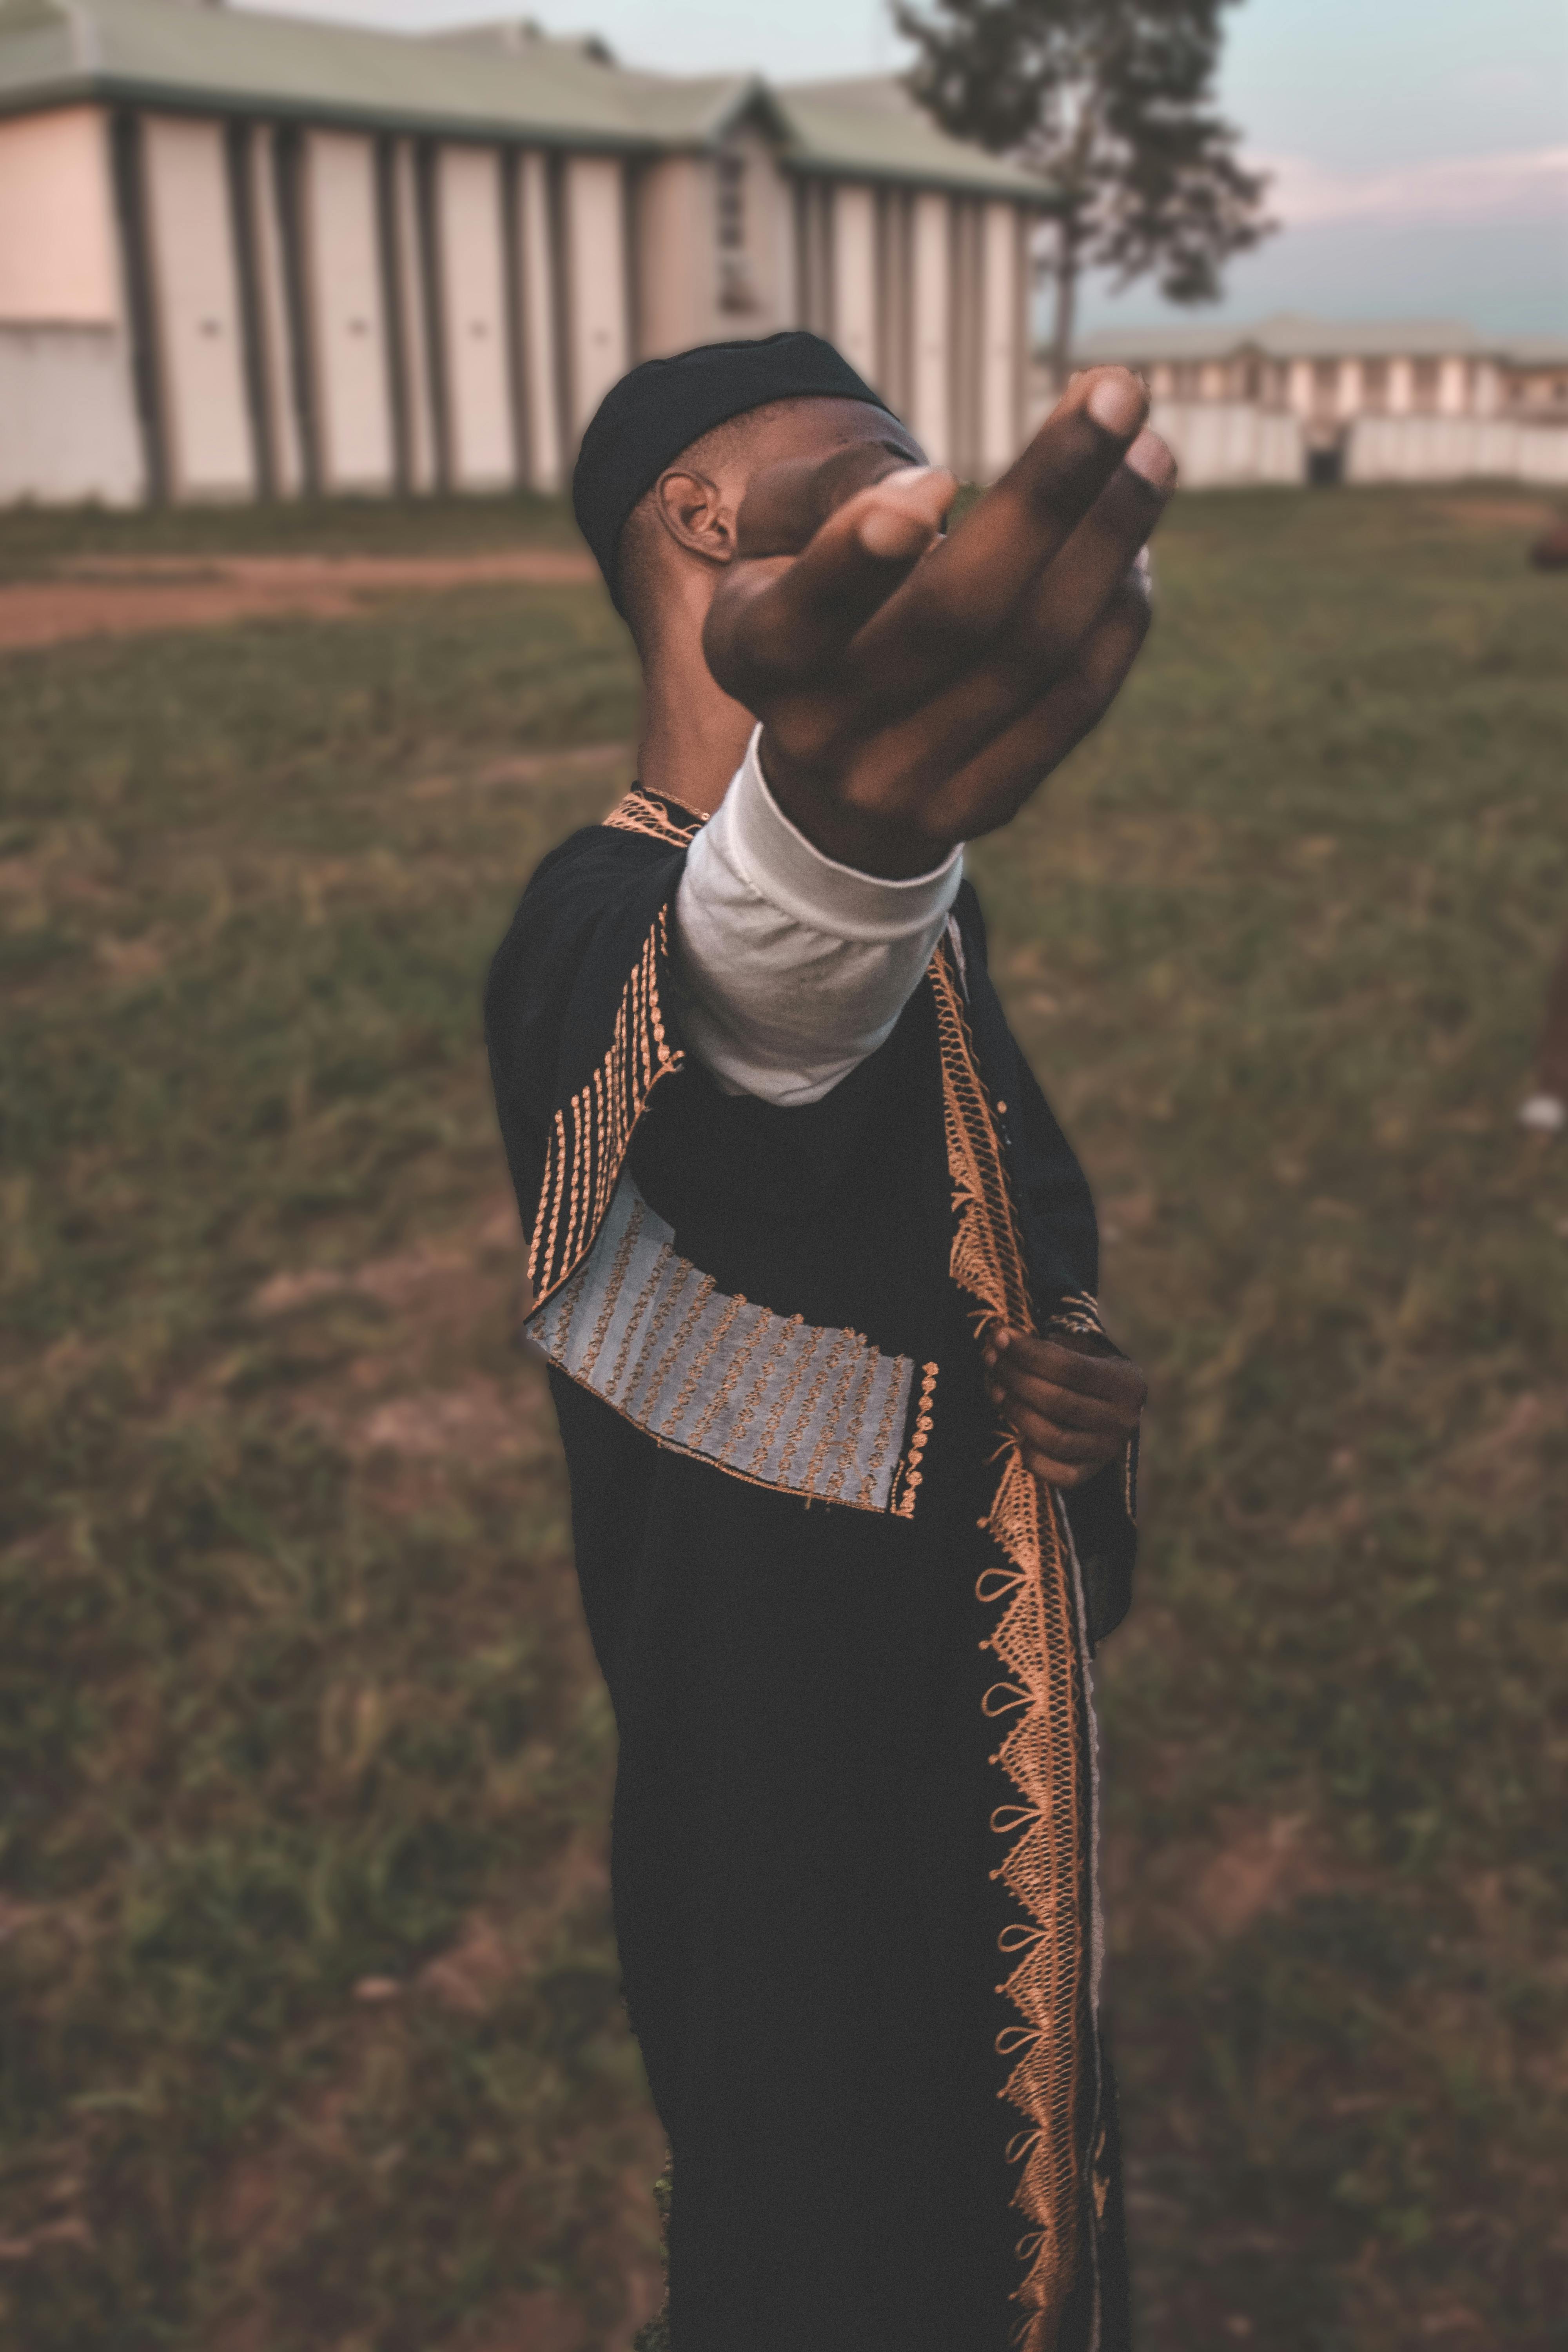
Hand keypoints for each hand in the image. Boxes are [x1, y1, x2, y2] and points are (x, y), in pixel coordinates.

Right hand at [702, 369, 1174, 877]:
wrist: (829, 773)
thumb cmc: (810, 604)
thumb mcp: (781, 535)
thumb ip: (832, 491)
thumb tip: (933, 496)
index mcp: (753, 653)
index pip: (807, 610)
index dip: (865, 553)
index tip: (937, 477)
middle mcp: (821, 732)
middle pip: (953, 616)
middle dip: (1048, 496)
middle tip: (1120, 394)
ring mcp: (901, 784)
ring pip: (1030, 657)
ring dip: (1107, 543)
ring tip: (1149, 458)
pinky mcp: (973, 810)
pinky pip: (1069, 708)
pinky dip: (1114, 621)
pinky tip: (1132, 550)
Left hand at [982, 1325, 1145, 1490]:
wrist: (1113, 1408)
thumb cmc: (1087, 1370)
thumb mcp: (1081, 1349)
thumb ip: (1045, 1345)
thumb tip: (997, 1341)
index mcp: (1127, 1382)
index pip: (1070, 1368)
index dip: (1029, 1353)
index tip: (1001, 1338)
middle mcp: (1123, 1420)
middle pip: (1058, 1402)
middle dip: (1016, 1378)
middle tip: (992, 1361)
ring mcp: (1108, 1451)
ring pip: (1053, 1438)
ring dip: (1016, 1412)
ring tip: (997, 1390)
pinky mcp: (1090, 1473)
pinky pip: (1057, 1474)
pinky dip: (1031, 1457)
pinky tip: (1017, 1435)